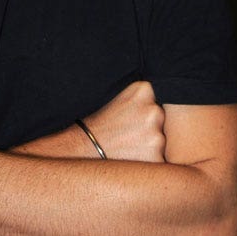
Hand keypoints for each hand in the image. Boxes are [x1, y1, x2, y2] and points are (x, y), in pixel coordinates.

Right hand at [12, 81, 165, 162]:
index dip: (140, 109)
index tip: (127, 117)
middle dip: (146, 128)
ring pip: (159, 139)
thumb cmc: (93, 123)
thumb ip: (135, 92)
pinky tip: (128, 158)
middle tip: (123, 134)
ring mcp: (157, 136)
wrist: (78, 151)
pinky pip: (158, 159)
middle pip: (159, 119)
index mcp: (144, 90)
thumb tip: (156, 75)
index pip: (154, 98)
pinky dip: (147, 160)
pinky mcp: (156, 159)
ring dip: (147, 145)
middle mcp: (154, 111)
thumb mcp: (113, 94)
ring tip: (122, 146)